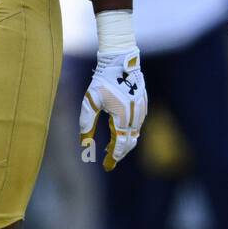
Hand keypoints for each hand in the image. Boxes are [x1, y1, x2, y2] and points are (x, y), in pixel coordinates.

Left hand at [79, 48, 147, 170]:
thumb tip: (83, 143)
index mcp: (122, 117)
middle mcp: (135, 116)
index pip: (119, 145)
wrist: (120, 61)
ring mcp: (141, 111)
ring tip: (109, 149)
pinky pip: (138, 125)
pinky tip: (119, 133)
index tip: (106, 167)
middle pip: (129, 143)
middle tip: (108, 161)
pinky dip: (129, 133)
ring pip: (134, 134)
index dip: (113, 157)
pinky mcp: (143, 105)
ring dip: (123, 144)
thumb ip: (86, 123)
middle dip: (119, 154)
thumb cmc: (102, 80)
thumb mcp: (90, 101)